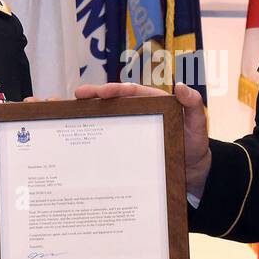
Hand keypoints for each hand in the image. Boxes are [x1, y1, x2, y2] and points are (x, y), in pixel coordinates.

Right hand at [74, 81, 211, 196]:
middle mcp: (135, 111)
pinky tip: (70, 135)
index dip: (113, 89)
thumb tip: (182, 87)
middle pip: (109, 101)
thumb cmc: (195, 144)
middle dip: (89, 96)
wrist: (193, 170)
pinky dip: (87, 133)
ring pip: (102, 116)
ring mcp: (128, 127)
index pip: (129, 91)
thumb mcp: (198, 124)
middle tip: (73, 96)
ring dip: (81, 112)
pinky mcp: (123, 144)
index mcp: (150, 102)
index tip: (101, 92)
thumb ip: (194, 105)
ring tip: (60, 110)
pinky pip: (105, 135)